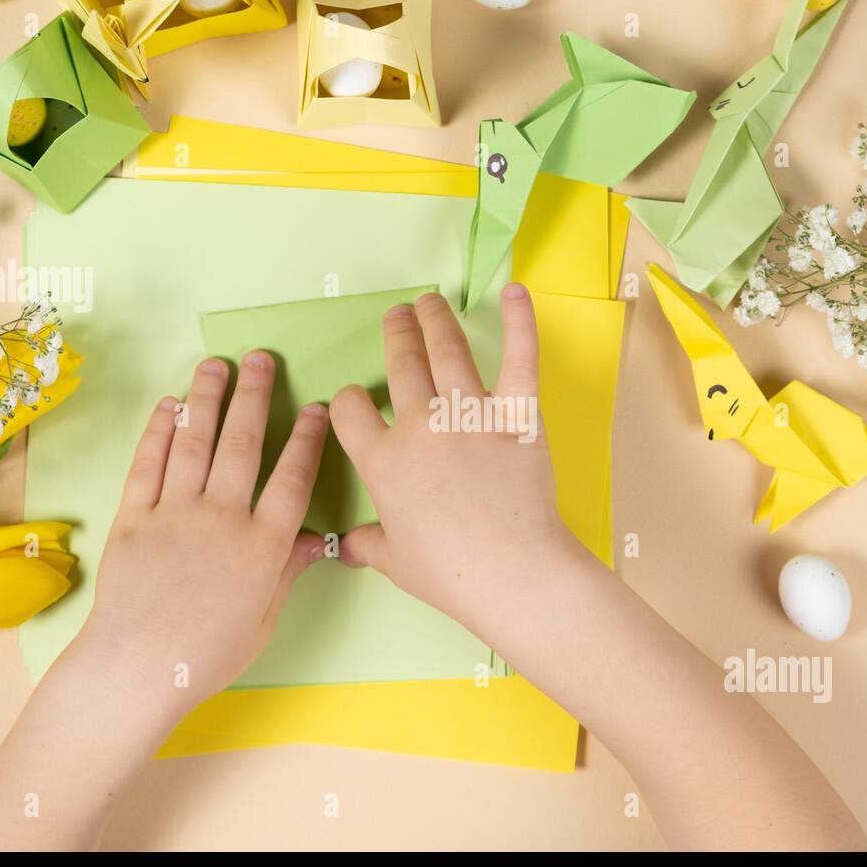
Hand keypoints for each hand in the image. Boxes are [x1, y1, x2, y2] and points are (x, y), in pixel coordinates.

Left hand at [74, 351, 328, 713]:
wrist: (138, 668)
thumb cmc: (207, 655)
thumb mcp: (263, 619)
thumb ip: (286, 571)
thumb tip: (314, 539)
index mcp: (263, 546)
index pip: (293, 477)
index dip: (308, 438)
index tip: (317, 408)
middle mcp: (223, 519)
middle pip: (244, 444)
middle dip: (255, 396)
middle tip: (262, 359)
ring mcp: (175, 514)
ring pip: (196, 442)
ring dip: (207, 398)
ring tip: (216, 364)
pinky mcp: (134, 518)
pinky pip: (149, 464)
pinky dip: (159, 431)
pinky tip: (169, 405)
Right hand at [329, 284, 583, 635]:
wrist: (512, 572)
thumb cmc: (450, 574)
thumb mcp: (394, 562)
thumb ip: (367, 544)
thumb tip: (346, 546)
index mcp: (382, 462)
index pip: (349, 411)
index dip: (348, 401)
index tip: (355, 399)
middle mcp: (420, 428)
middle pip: (400, 365)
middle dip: (395, 335)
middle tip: (397, 316)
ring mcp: (469, 417)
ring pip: (446, 351)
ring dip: (434, 319)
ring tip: (429, 301)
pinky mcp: (517, 417)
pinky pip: (519, 360)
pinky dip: (520, 322)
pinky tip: (515, 292)